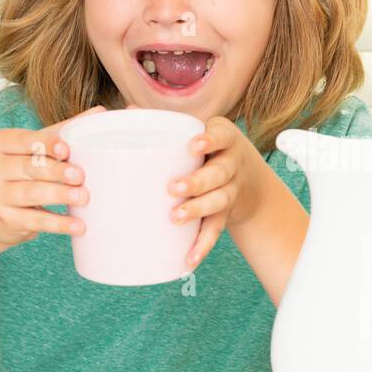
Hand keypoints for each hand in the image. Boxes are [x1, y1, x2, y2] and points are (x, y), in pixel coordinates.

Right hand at [0, 105, 107, 247]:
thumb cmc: (18, 173)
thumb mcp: (32, 149)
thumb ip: (61, 131)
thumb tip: (101, 112)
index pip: (22, 140)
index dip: (45, 144)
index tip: (67, 149)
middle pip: (28, 167)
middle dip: (56, 171)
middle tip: (80, 175)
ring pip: (31, 193)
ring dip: (59, 195)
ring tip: (83, 197)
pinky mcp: (5, 221)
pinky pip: (35, 221)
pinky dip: (58, 224)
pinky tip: (78, 225)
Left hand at [167, 117, 267, 270]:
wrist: (243, 176)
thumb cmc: (205, 150)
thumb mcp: (195, 132)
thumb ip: (164, 125)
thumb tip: (128, 111)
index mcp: (223, 140)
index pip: (221, 136)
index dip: (210, 141)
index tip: (193, 145)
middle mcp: (231, 165)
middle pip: (220, 173)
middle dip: (198, 182)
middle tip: (173, 188)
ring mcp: (230, 192)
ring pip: (220, 201)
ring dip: (199, 210)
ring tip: (176, 217)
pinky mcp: (224, 215)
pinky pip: (215, 231)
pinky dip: (202, 246)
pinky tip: (188, 260)